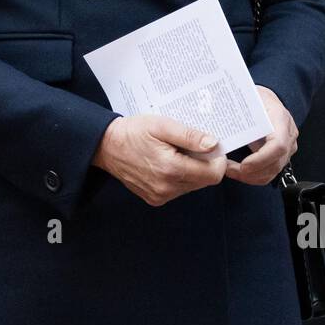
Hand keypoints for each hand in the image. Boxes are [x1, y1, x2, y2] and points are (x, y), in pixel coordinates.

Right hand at [91, 114, 226, 206]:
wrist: (106, 146)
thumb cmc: (133, 132)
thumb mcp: (162, 125)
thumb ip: (190, 136)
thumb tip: (213, 144)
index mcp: (171, 169)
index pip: (213, 174)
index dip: (218, 160)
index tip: (211, 146)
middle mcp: (167, 188)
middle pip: (205, 181)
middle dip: (204, 163)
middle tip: (191, 145)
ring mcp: (160, 196)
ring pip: (193, 186)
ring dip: (192, 170)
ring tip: (176, 152)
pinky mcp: (155, 199)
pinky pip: (179, 189)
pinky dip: (180, 177)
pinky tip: (167, 163)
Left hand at [224, 86, 296, 185]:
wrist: (268, 101)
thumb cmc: (257, 99)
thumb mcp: (247, 99)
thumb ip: (236, 112)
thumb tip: (214, 122)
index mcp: (281, 119)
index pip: (278, 146)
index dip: (261, 159)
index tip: (243, 165)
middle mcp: (288, 135)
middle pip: (275, 163)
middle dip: (250, 172)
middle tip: (228, 169)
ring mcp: (288, 147)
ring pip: (272, 172)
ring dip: (250, 177)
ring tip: (230, 170)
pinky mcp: (282, 156)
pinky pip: (270, 173)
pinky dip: (253, 177)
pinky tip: (238, 171)